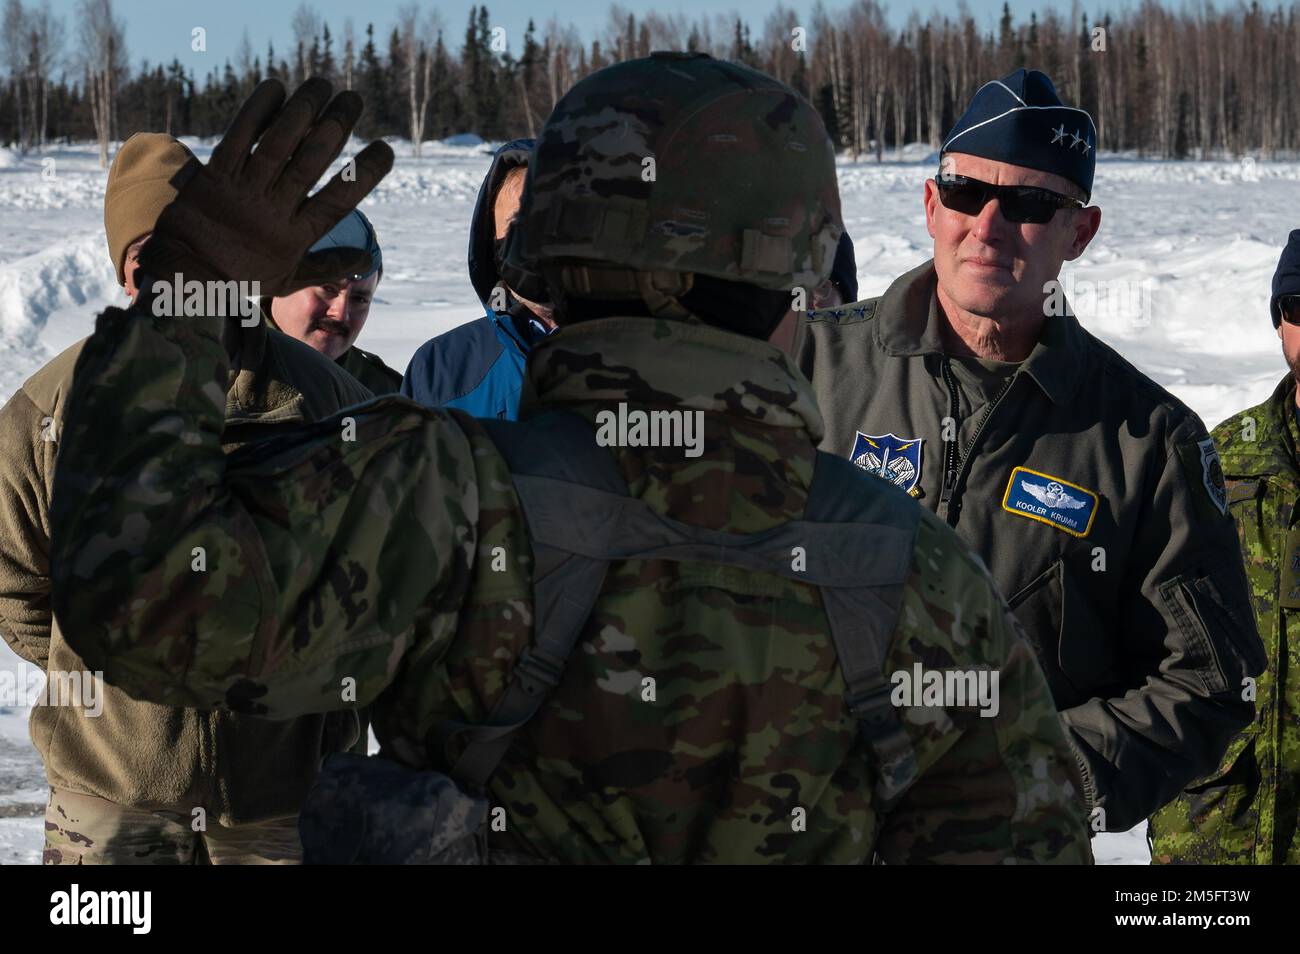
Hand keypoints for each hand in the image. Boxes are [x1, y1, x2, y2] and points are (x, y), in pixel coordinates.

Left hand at [140, 77, 392, 296]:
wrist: (185, 272)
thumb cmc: (242, 275)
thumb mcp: (288, 279)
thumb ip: (328, 266)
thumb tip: (368, 257)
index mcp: (294, 237)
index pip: (338, 200)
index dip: (364, 174)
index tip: (385, 149)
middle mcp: (272, 210)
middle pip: (310, 162)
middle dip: (335, 125)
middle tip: (354, 99)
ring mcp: (242, 190)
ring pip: (277, 143)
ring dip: (302, 110)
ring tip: (322, 85)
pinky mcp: (215, 174)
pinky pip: (239, 136)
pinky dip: (257, 110)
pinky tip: (276, 88)